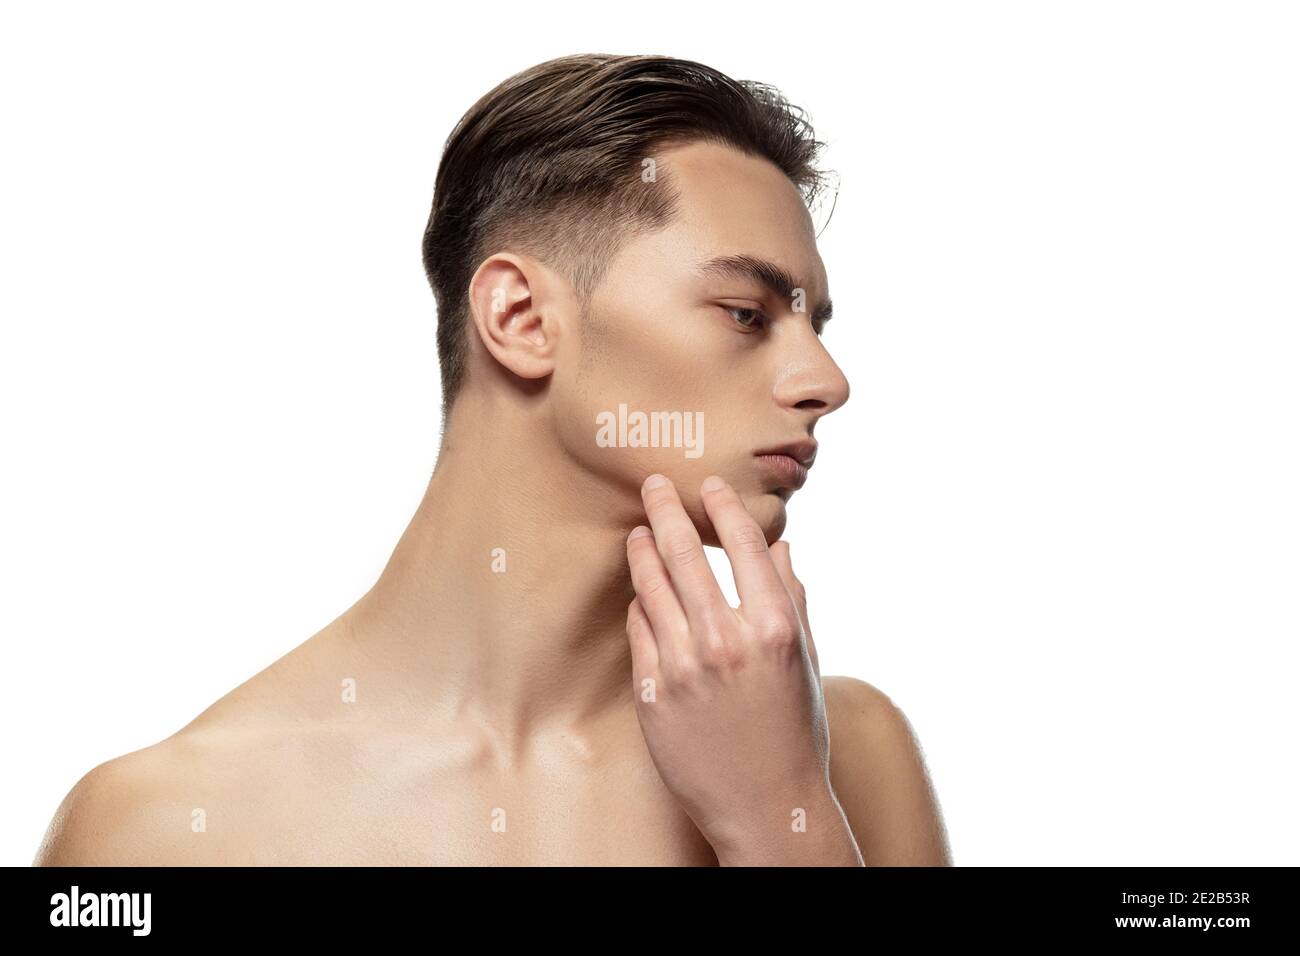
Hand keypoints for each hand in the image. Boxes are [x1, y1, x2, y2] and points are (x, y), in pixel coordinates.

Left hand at [624, 473, 835, 856]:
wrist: (764, 805)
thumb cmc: (794, 731)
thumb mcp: (808, 662)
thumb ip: (792, 599)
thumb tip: (779, 548)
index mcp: (775, 627)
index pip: (743, 544)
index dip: (722, 506)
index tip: (708, 486)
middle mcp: (726, 640)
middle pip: (683, 552)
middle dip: (664, 508)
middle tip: (652, 485)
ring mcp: (683, 667)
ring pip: (650, 586)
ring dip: (642, 550)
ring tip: (639, 532)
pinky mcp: (651, 693)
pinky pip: (639, 630)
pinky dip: (641, 605)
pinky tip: (643, 595)